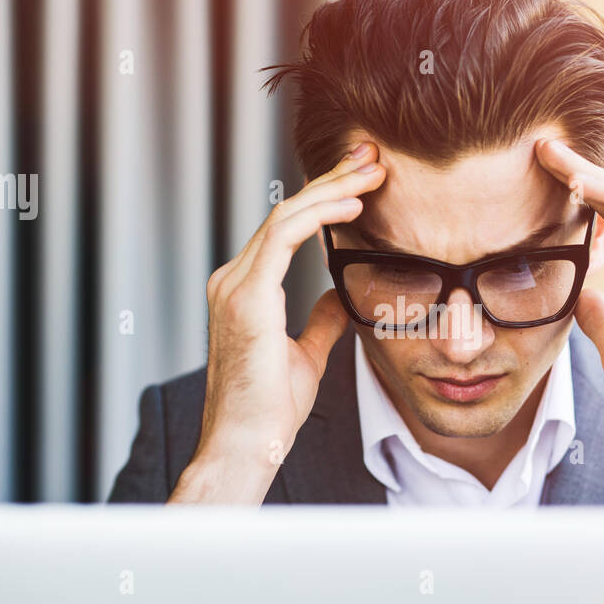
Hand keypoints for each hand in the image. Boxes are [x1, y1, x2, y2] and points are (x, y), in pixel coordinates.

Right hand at [168, 143, 386, 503]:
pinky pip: (283, 237)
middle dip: (331, 180)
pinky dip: (319, 215)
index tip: (362, 183)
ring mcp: (235, 286)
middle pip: (287, 212)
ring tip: (370, 173)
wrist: (245, 446)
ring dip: (331, 189)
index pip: (286, 229)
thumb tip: (340, 297)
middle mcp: (233, 280)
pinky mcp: (246, 297)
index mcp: (244, 291)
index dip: (325, 200)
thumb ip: (320, 322)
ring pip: (286, 215)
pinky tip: (352, 207)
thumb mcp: (306, 356)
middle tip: (370, 157)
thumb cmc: (268, 412)